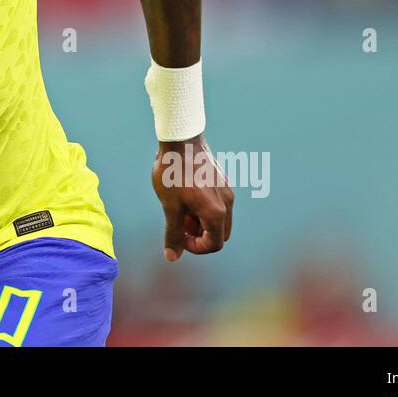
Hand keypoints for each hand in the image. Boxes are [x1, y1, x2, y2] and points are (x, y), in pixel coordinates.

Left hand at [150, 134, 233, 260]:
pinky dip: (205, 208)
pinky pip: (219, 204)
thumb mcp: (169, 207)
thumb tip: (172, 257)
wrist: (180, 139)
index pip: (213, 245)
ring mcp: (228, 191)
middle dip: (199, 236)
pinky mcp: (223, 181)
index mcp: (216, 213)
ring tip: (180, 208)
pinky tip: (186, 195)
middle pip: (220, 235)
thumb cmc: (172, 173)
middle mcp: (228, 203)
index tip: (178, 237)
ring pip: (220, 219)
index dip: (195, 248)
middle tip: (179, 223)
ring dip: (201, 222)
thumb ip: (173, 234)